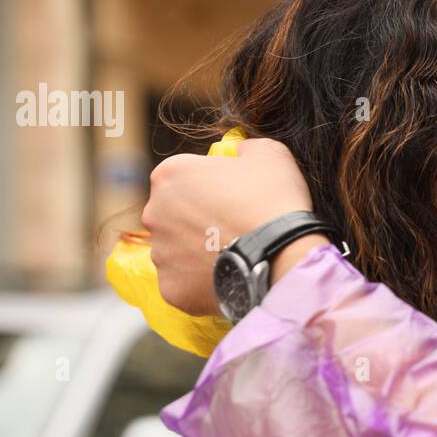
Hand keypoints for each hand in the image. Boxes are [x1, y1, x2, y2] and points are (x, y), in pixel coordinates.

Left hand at [142, 138, 312, 315]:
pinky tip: (229, 277)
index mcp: (169, 175)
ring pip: (177, 252)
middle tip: (233, 229)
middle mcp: (154, 214)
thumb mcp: (269, 154)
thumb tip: (238, 152)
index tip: (233, 198)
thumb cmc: (273, 200)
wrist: (282, 256)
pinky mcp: (170, 289)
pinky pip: (185, 284)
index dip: (210, 188)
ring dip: (199, 253)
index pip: (184, 178)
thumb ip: (244, 148)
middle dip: (198, 221)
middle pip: (174, 216)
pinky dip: (202, 282)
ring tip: (235, 256)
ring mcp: (160, 255)